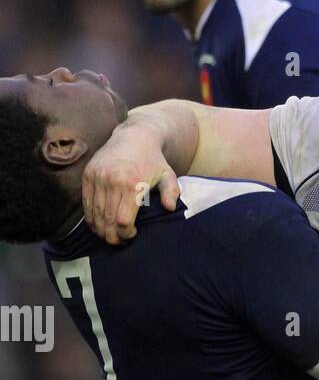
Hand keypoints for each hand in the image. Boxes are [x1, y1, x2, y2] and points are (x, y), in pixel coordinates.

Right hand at [82, 123, 179, 244]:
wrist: (134, 136)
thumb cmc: (154, 161)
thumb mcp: (168, 175)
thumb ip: (171, 192)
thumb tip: (169, 208)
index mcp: (132, 184)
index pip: (123, 220)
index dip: (126, 234)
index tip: (132, 235)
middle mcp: (112, 181)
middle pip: (107, 221)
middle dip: (112, 237)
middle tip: (118, 242)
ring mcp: (98, 177)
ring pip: (95, 214)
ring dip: (100, 230)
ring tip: (109, 235)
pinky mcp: (88, 174)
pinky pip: (86, 203)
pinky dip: (90, 217)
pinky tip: (99, 224)